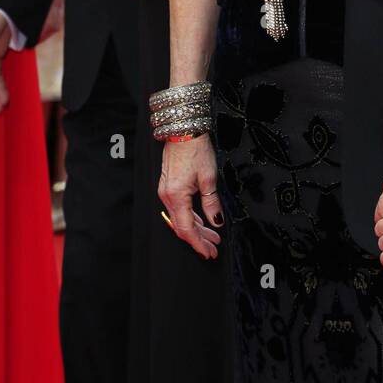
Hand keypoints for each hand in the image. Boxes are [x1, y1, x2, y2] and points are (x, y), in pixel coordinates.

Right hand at [158, 133, 222, 259]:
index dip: (199, 243)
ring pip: (180, 219)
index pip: (187, 229)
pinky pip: (178, 210)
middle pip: (182, 227)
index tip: (210, 252)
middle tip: (213, 248)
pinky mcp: (168, 187)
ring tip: (212, 237)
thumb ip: (212, 203)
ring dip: (196, 229)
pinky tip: (202, 222)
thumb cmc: (195, 150)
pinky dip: (190, 218)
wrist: (182, 130)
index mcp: (176, 197)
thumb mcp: (209, 178)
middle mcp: (166, 197)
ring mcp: (165, 192)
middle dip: (199, 240)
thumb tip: (217, 222)